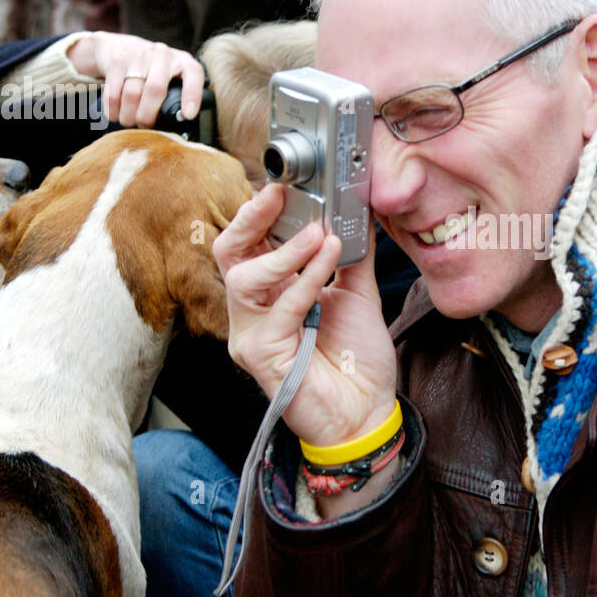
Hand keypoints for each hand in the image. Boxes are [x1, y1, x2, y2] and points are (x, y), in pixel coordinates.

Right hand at [66, 32, 204, 127]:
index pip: (194, 74)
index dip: (192, 96)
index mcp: (183, 61)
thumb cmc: (151, 72)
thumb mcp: (170, 78)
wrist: (119, 46)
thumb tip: (176, 127)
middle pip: (156, 89)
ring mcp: (139, 54)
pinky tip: (115, 115)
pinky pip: (113, 91)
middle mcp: (163, 54)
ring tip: (129, 122)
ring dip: (129, 115)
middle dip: (148, 115)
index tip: (187, 115)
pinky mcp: (117, 59)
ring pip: (132, 93)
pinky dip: (113, 109)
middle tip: (144, 126)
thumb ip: (176, 97)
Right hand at [213, 183, 397, 448]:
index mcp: (272, 292)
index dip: (261, 212)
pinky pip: (279, 310)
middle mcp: (254, 310)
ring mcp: (252, 334)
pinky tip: (327, 259)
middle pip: (229, 253)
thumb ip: (352, 255)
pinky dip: (305, 281)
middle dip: (251, 219)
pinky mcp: (261, 355)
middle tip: (280, 194)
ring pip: (245, 279)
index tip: (287, 184)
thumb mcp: (357, 294)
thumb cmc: (356, 362)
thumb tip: (358, 213)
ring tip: (318, 234)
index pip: (250, 242)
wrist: (366, 412)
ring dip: (284, 251)